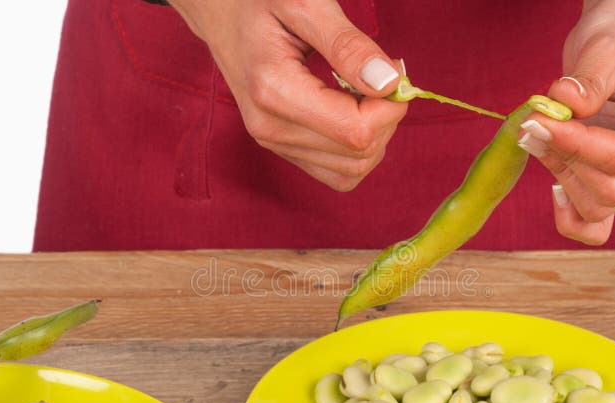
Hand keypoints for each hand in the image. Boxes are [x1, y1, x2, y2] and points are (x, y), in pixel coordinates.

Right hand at [168, 0, 406, 190]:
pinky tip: (354, 113)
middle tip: (383, 76)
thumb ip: (348, 45)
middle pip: (359, 154)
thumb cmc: (261, 1)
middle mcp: (271, 129)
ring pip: (353, 170)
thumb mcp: (306, 5)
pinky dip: (359, 149)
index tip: (393, 70)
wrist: (221, 15)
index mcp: (274, 92)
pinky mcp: (283, 150)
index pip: (356, 131)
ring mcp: (274, 144)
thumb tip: (389, 83)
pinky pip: (338, 173)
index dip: (390, 106)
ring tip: (367, 93)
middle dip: (387, 118)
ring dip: (376, 135)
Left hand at [517, 0, 614, 244]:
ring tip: (539, 137)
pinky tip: (552, 187)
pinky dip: (569, 217)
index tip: (537, 120)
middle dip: (563, 161)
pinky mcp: (610, 181)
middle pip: (609, 192)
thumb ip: (588, 81)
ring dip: (559, 176)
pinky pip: (593, 224)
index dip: (573, 145)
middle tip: (532, 125)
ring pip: (595, 208)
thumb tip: (561, 104)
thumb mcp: (606, 49)